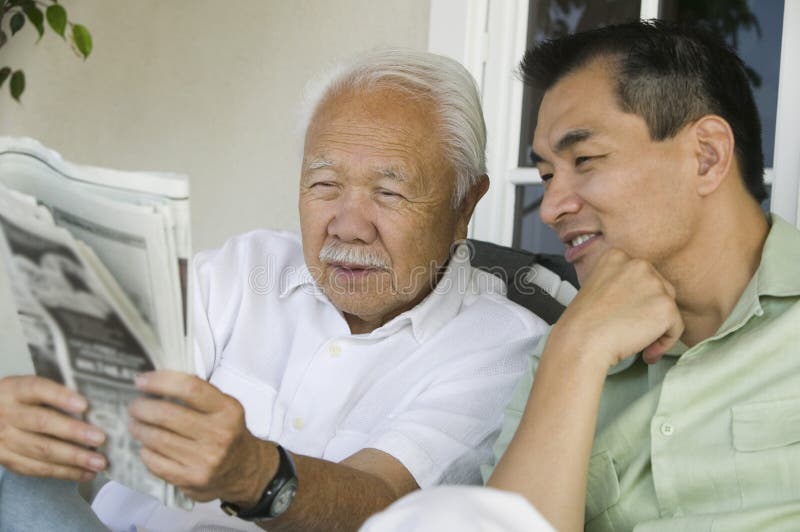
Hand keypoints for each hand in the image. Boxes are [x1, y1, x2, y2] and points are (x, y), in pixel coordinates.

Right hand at [0, 375, 106, 480]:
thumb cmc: (20, 402)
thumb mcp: (29, 391)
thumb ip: (55, 395)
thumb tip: (97, 406)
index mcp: (15, 390)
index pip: (37, 389)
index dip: (61, 397)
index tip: (85, 404)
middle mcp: (6, 414)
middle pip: (42, 423)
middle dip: (74, 432)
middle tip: (100, 438)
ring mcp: (4, 439)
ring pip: (41, 450)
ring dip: (74, 458)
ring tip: (99, 462)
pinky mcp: (6, 459)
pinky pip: (36, 469)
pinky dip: (64, 472)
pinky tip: (85, 473)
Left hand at [128, 370, 275, 504]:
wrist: (244, 469)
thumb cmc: (228, 433)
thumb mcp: (225, 407)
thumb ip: (198, 394)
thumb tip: (158, 380)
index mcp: (227, 411)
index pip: (190, 389)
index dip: (160, 382)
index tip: (142, 381)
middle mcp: (219, 434)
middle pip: (167, 414)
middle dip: (142, 407)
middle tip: (134, 405)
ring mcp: (205, 459)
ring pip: (157, 438)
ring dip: (138, 428)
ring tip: (135, 423)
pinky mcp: (191, 479)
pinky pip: (155, 462)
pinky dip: (145, 451)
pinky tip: (146, 446)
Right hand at [551, 249, 683, 368]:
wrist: (582, 341)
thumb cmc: (581, 322)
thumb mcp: (594, 287)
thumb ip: (617, 284)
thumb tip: (636, 300)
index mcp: (617, 256)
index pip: (640, 276)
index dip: (636, 299)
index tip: (625, 313)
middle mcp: (639, 265)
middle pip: (659, 289)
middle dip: (649, 312)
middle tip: (631, 330)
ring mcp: (655, 285)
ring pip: (668, 309)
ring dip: (656, 328)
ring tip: (636, 342)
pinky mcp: (667, 307)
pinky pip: (676, 328)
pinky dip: (664, 344)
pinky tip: (645, 352)